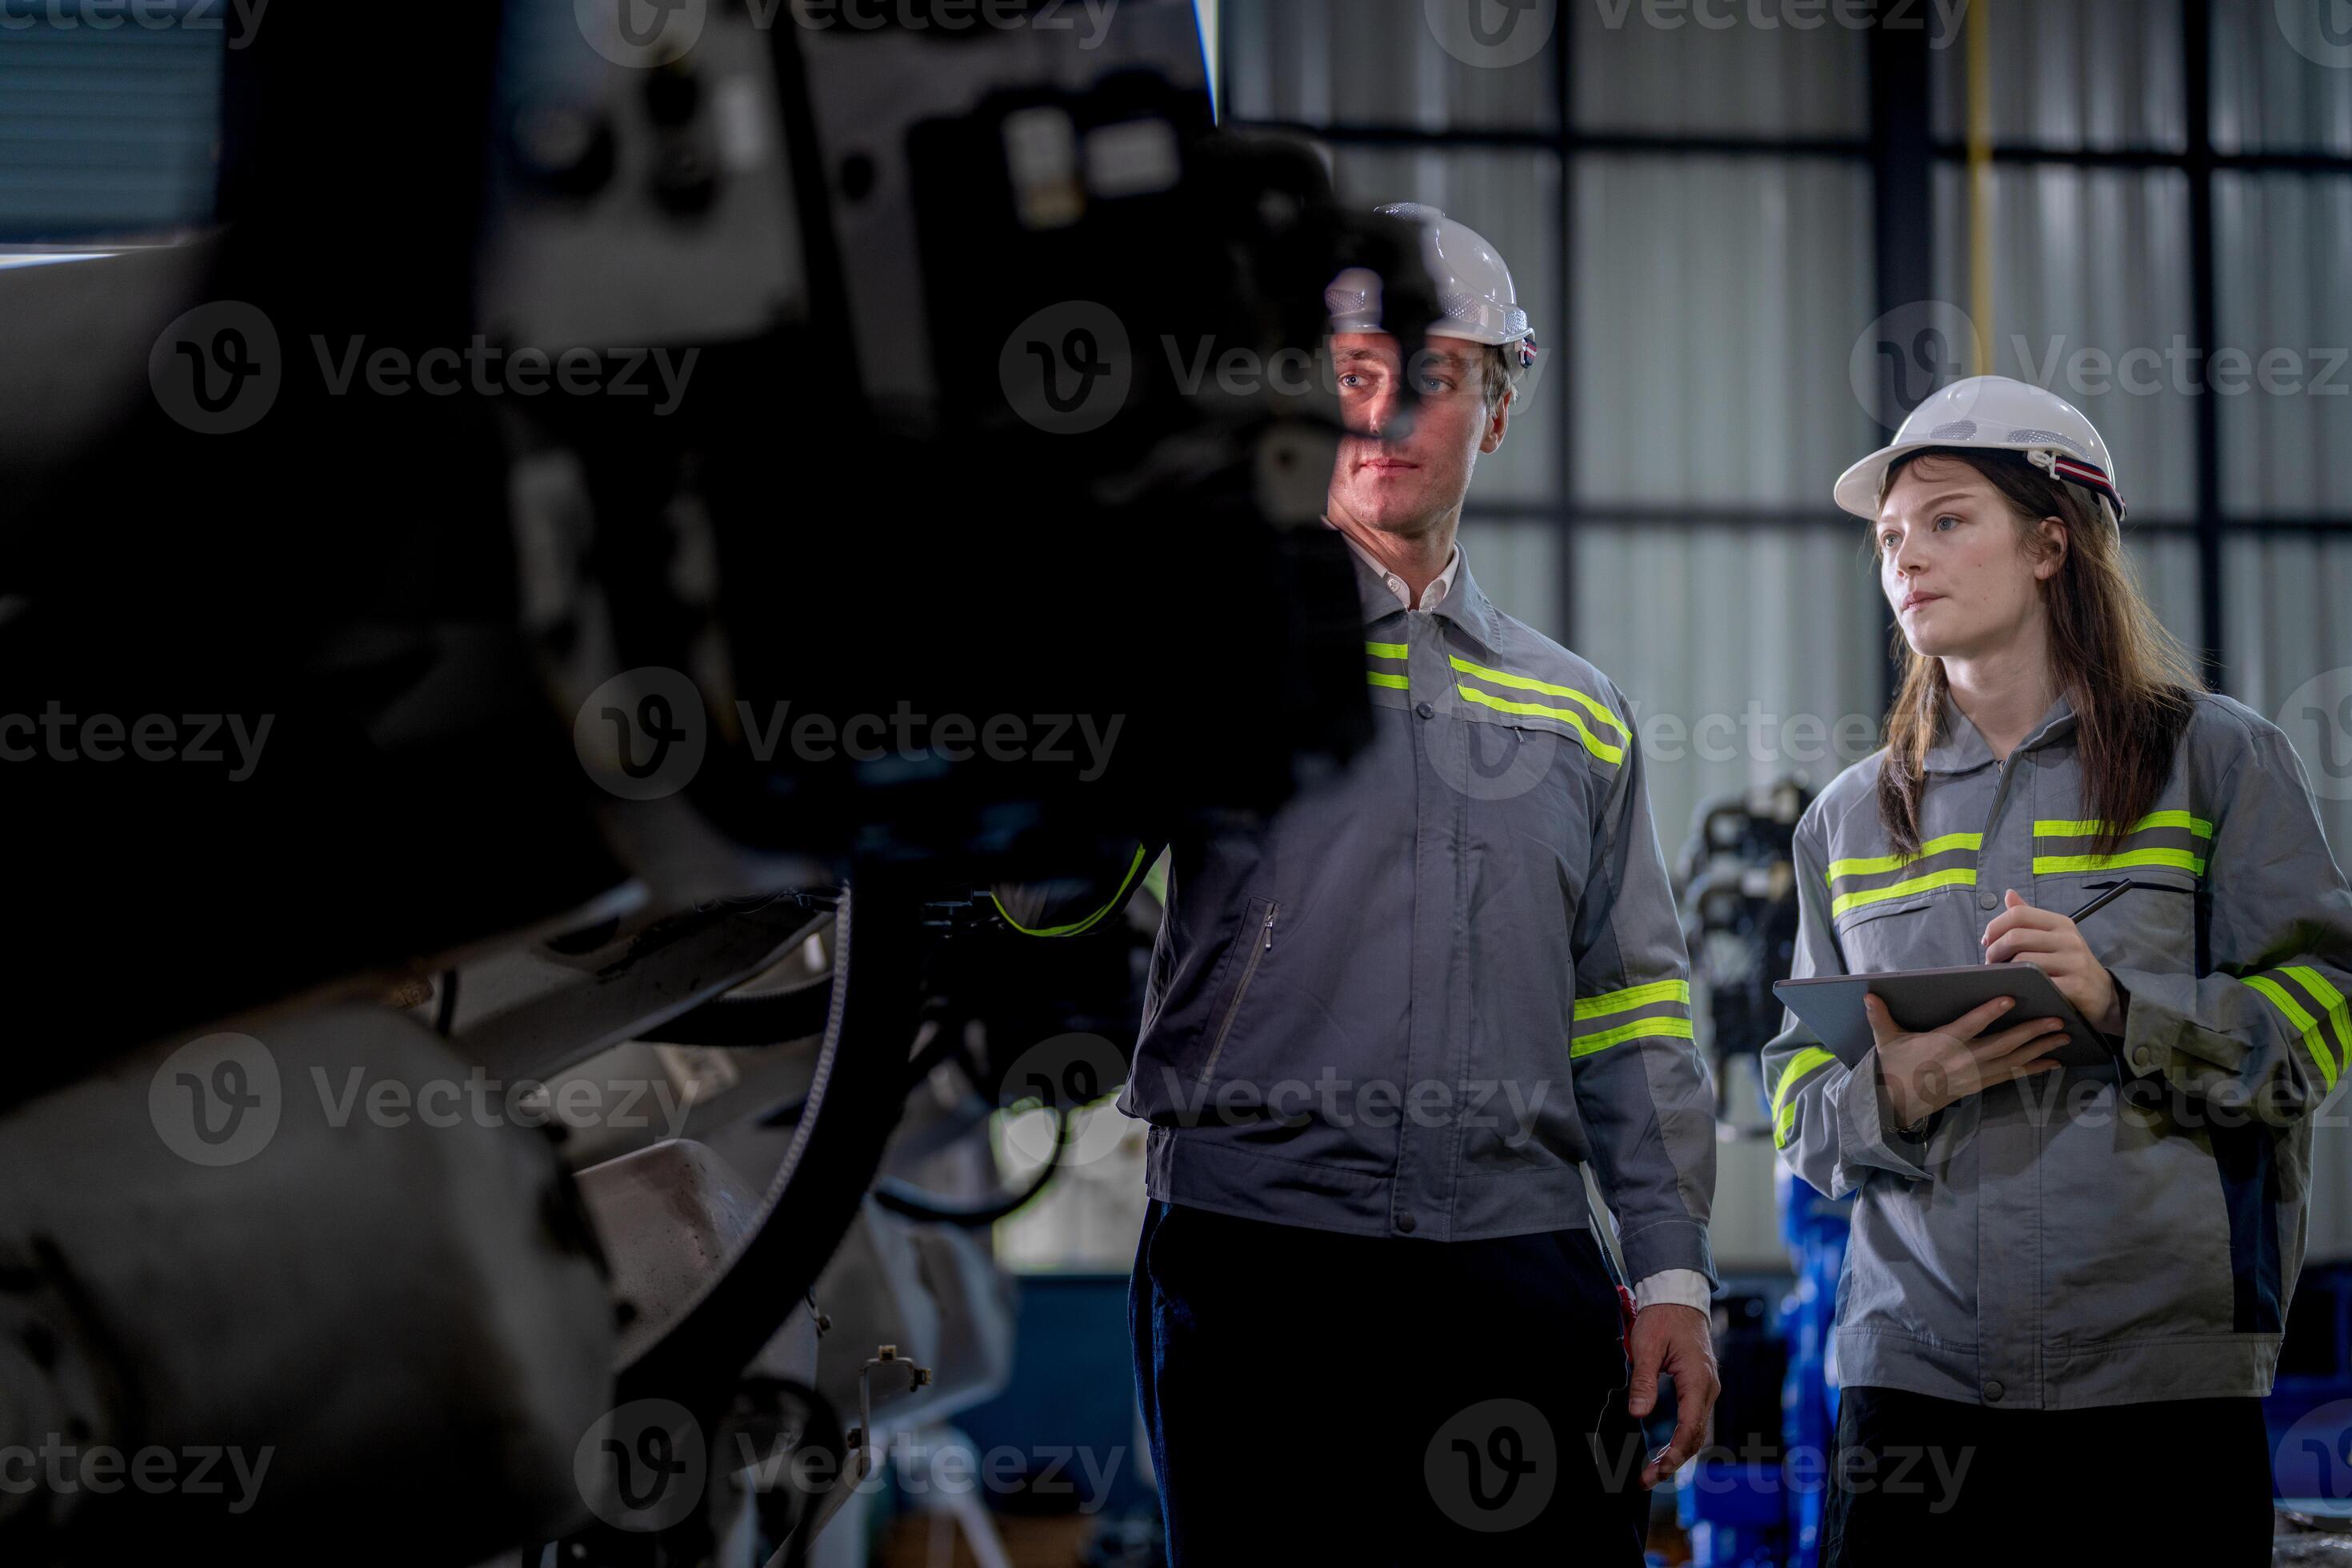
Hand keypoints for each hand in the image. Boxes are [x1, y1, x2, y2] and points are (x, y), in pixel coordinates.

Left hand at [1626, 1303, 1716, 1488]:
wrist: (1679, 1298)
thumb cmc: (1662, 1318)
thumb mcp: (1647, 1346)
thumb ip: (1643, 1381)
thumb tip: (1638, 1414)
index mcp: (1698, 1380)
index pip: (1690, 1426)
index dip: (1675, 1452)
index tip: (1658, 1470)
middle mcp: (1708, 1388)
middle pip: (1696, 1436)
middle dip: (1674, 1461)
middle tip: (1648, 1479)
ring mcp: (1707, 1389)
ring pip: (1696, 1431)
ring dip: (1678, 1454)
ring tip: (1653, 1473)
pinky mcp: (1700, 1388)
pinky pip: (1694, 1420)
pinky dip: (1682, 1440)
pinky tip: (1666, 1453)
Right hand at [1866, 991, 2067, 1126]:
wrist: (1900, 1103)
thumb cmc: (1895, 1066)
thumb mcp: (1885, 1041)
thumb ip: (1880, 1017)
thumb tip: (1869, 995)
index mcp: (1941, 1044)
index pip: (1969, 1026)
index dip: (1989, 1013)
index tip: (2010, 999)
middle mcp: (1963, 1060)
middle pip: (2002, 1045)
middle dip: (2032, 1032)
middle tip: (2057, 1019)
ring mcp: (1974, 1074)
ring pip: (2013, 1060)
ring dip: (2040, 1048)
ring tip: (2063, 1036)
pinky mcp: (1980, 1084)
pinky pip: (2012, 1075)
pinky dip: (2034, 1068)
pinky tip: (2053, 1061)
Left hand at [1981, 888, 2123, 1033]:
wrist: (2103, 994)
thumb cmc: (2070, 962)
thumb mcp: (2055, 936)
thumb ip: (2030, 917)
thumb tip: (2008, 894)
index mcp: (2060, 923)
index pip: (2019, 915)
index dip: (1995, 926)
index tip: (1987, 941)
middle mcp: (2068, 939)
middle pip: (2016, 937)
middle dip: (1994, 950)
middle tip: (1989, 962)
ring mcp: (2073, 963)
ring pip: (2022, 960)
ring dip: (2002, 969)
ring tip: (2001, 975)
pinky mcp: (2073, 986)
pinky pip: (2036, 982)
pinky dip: (2018, 984)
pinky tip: (2015, 987)